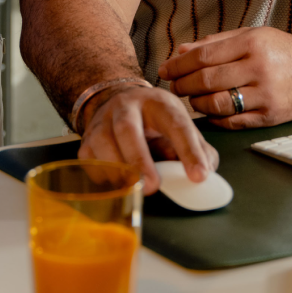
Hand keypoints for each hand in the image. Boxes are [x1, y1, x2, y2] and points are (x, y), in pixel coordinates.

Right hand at [78, 85, 218, 194]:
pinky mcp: (86, 141)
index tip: (199, 176)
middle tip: (153, 186)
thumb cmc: (155, 120)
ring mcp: (102, 122)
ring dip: (119, 171)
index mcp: (158, 103)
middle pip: (127, 128)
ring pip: (102, 143)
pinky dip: (104, 178)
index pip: (176, 124)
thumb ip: (197, 149)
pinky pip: (90, 162)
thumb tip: (205, 174)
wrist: (118, 102)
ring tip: (135, 190)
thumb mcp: (180, 125)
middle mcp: (126, 107)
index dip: (189, 151)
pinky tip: (119, 185)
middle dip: (139, 159)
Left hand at [158, 26, 291, 128]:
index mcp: (252, 44)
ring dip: (196, 103)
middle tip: (172, 86)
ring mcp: (265, 95)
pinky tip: (208, 112)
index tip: (165, 69)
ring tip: (191, 99)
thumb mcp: (251, 36)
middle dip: (182, 84)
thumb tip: (180, 51)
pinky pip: (233, 121)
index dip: (179, 65)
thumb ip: (215, 42)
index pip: (204, 56)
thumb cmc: (281, 50)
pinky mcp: (270, 116)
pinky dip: (215, 118)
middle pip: (207, 80)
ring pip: (217, 103)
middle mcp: (258, 68)